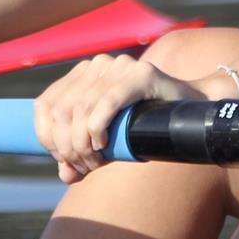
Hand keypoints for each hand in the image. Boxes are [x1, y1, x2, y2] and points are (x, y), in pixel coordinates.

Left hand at [32, 53, 208, 183]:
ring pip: (81, 108)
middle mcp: (97, 64)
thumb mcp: (108, 140)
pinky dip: (98, 128)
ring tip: (95, 163)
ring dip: (82, 145)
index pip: (45, 103)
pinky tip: (103, 145)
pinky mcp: (141, 74)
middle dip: (66, 147)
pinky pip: (106, 101)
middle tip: (84, 168)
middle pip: (62, 110)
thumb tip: (64, 173)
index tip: (63, 160)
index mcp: (83, 73)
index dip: (46, 137)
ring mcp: (119, 66)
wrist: (192, 110)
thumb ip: (84, 154)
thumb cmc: (146, 125)